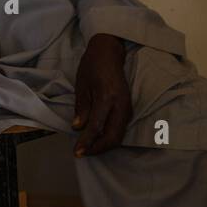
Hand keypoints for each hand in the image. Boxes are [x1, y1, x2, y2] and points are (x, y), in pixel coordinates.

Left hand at [73, 34, 130, 156]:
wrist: (109, 53)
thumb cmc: (91, 67)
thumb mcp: (81, 86)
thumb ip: (82, 108)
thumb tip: (78, 128)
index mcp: (106, 98)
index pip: (96, 127)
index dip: (87, 142)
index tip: (77, 152)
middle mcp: (121, 105)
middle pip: (113, 137)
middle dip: (98, 148)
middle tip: (82, 153)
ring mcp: (127, 107)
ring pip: (119, 135)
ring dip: (104, 145)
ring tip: (88, 148)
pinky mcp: (129, 108)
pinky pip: (121, 128)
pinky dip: (110, 137)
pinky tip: (98, 139)